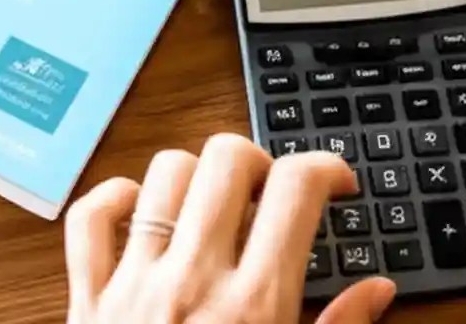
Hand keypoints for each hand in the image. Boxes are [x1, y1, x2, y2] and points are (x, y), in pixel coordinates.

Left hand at [64, 134, 395, 323]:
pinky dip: (114, 199)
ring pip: (162, 174)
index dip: (325, 166)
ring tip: (211, 204)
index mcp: (256, 307)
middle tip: (269, 190)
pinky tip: (140, 210)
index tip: (333, 182)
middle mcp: (194, 281)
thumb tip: (377, 291)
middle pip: (228, 160)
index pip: (297, 190)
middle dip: (258, 159)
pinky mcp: (89, 298)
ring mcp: (135, 284)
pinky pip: (90, 219)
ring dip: (194, 175)